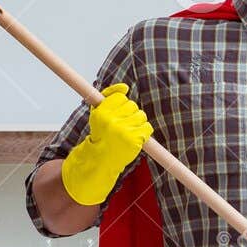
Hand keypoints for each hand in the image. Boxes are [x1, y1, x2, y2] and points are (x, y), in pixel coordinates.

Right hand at [60, 83, 152, 205]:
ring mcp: (123, 131)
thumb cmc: (101, 134)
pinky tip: (136, 137)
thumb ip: (109, 95)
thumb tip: (125, 87)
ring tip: (129, 132)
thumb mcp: (98, 112)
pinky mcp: (134, 140)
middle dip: (130, 114)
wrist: (101, 159)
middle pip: (132, 105)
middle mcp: (111, 121)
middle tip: (123, 125)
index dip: (121, 105)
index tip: (117, 114)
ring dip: (138, 122)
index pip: (120, 97)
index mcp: (101, 113)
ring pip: (141, 115)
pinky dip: (144, 132)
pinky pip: (148, 127)